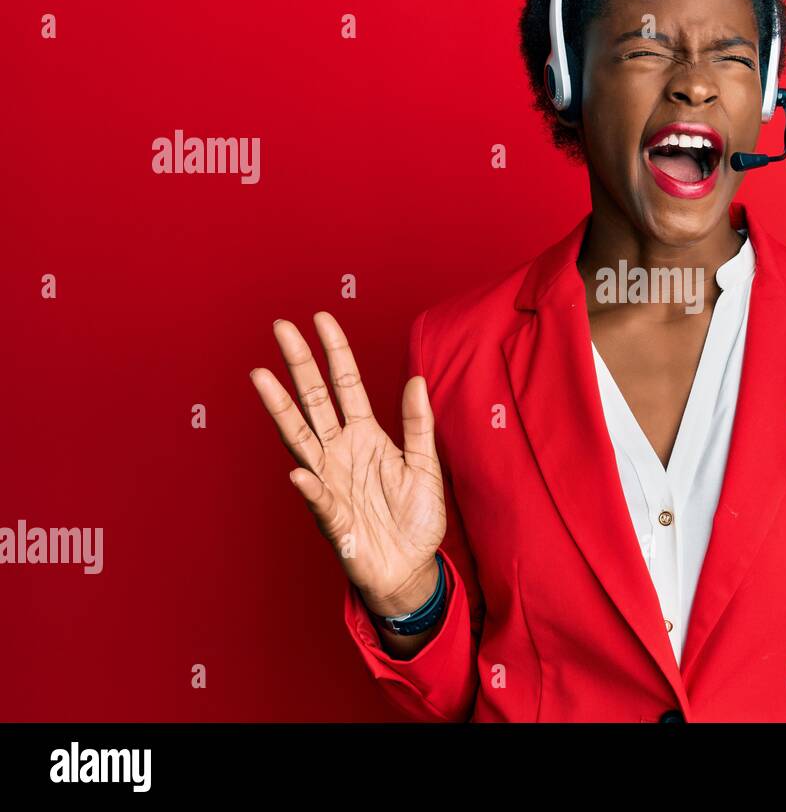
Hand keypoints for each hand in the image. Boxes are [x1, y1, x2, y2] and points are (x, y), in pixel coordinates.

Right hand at [249, 311, 446, 617]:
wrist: (410, 567)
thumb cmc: (415, 517)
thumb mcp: (424, 463)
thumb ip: (418, 423)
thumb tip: (417, 379)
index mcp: (365, 435)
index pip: (346, 385)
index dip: (336, 353)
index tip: (322, 318)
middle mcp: (340, 452)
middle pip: (314, 400)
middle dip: (299, 364)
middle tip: (281, 327)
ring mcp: (331, 481)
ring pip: (300, 438)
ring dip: (281, 409)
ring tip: (261, 378)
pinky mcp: (332, 518)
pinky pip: (319, 499)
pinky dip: (309, 486)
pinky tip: (299, 472)